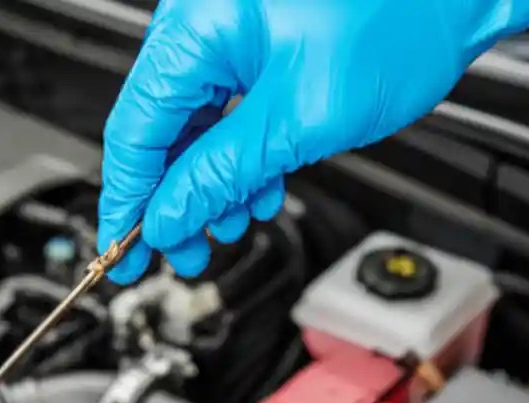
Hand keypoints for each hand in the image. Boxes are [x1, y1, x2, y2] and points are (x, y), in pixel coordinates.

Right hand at [98, 0, 528, 283]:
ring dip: (210, 181)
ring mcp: (230, 28)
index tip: (125, 253)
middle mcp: (203, 22)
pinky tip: (259, 183)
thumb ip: (224, 174)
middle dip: (174, 199)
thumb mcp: (302, 118)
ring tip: (234, 222)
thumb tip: (169, 216)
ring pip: (195, 123)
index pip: (135, 131)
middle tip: (184, 252)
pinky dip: (238, 152)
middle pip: (159, 129)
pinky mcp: (258, 39)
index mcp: (197, 28)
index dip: (128, 202)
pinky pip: (227, 105)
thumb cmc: (403, 16)